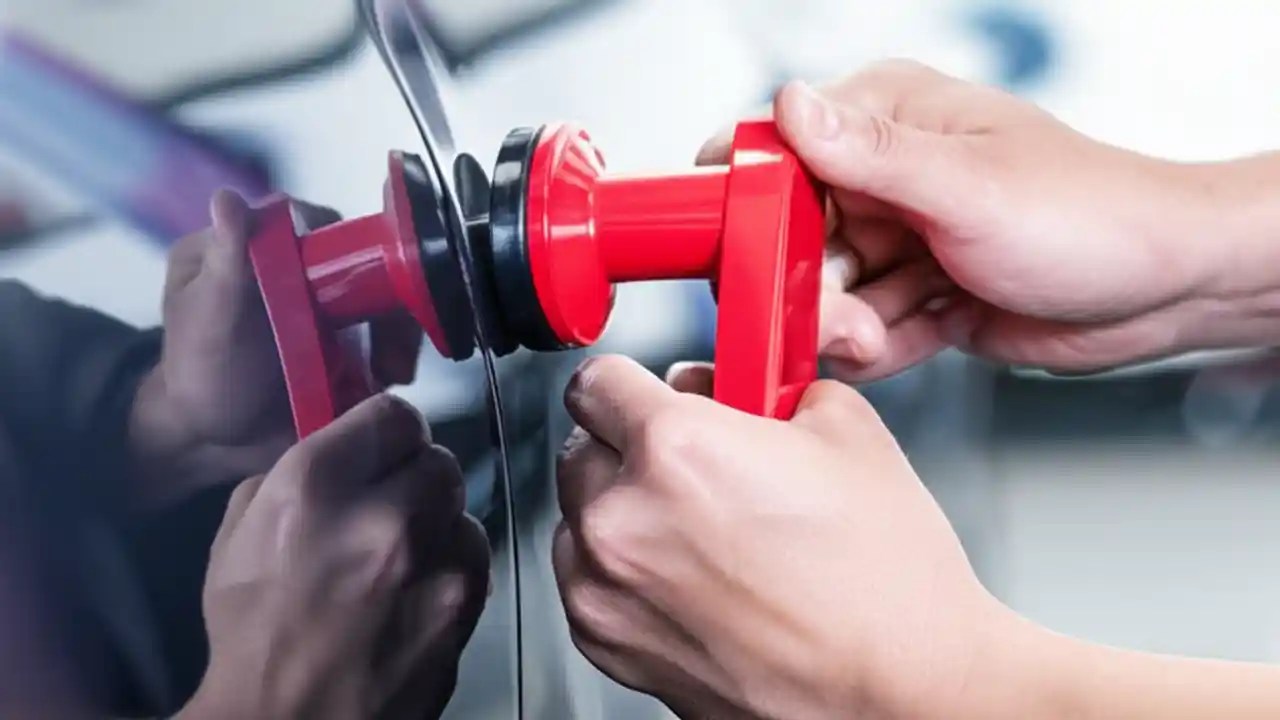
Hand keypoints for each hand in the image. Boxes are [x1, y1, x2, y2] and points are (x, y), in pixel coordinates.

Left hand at [131, 190, 423, 504]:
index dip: (344, 245)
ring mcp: (320, 306)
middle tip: (389, 345)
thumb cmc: (201, 376)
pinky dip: (394, 352)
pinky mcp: (343, 342)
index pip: (311, 223)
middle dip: (383, 299)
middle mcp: (290, 267)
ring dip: (396, 331)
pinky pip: (383, 334)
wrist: (216, 446)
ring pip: (379, 298)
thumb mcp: (210, 317)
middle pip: (357, 261)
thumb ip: (226, 261)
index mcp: (249, 246)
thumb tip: (227, 196)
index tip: (363, 283)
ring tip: (393, 373)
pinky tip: (391, 379)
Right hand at [179, 395, 488, 719]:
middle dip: (416, 473)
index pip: (394, 413)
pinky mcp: (465, 608)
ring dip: (439, 520)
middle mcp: (384, 515)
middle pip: (439, 458)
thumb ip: (294, 475)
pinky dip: (454, 563)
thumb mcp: (240, 534)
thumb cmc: (252, 629)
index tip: (380, 447)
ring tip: (406, 551)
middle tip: (393, 501)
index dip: (388, 429)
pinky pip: (475, 557)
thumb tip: (342, 451)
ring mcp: (434, 565)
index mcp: (317, 485)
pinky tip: (423, 586)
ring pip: (463, 506)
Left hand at [552, 355, 1008, 719]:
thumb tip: (736, 384)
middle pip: (583, 446)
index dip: (634, 383)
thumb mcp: (844, 429)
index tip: (652, 396)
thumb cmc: (884, 578)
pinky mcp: (608, 645)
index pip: (599, 379)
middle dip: (629, 446)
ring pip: (580, 518)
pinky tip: (697, 578)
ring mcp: (606, 590)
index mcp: (675, 448)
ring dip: (622, 510)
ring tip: (703, 530)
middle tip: (695, 462)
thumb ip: (767, 385)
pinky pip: (590, 581)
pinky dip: (626, 571)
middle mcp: (623, 518)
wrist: (900, 689)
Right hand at [702, 61, 1279, 378]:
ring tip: (879, 332)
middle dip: (806, 285)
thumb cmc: (1090, 215)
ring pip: (825, 291)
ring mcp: (899, 237)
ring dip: (844, 324)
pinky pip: (863, 329)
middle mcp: (885, 175)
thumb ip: (869, 154)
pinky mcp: (916, 294)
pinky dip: (877, 346)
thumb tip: (787, 106)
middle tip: (837, 314)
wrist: (1165, 289)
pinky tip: (908, 339)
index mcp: (887, 117)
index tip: (741, 251)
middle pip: (790, 235)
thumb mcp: (968, 185)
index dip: (749, 201)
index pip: (777, 148)